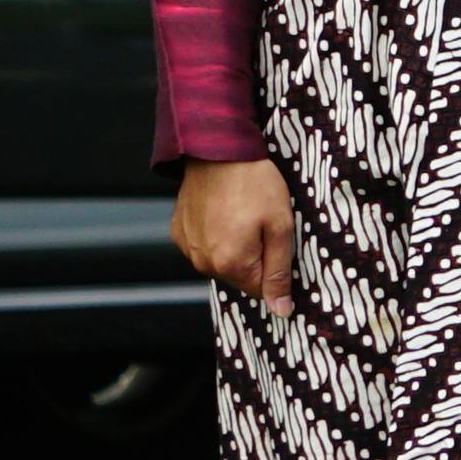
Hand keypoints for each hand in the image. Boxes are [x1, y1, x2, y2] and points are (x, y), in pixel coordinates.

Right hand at [173, 158, 296, 312]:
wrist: (218, 148)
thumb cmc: (254, 183)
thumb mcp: (280, 226)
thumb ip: (279, 272)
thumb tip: (281, 311)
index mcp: (231, 264)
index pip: (261, 289)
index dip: (274, 266)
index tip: (276, 239)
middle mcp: (204, 262)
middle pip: (240, 276)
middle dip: (255, 255)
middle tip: (260, 222)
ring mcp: (188, 247)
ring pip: (221, 261)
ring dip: (234, 245)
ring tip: (241, 213)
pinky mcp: (179, 232)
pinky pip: (203, 246)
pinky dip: (215, 234)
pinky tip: (223, 211)